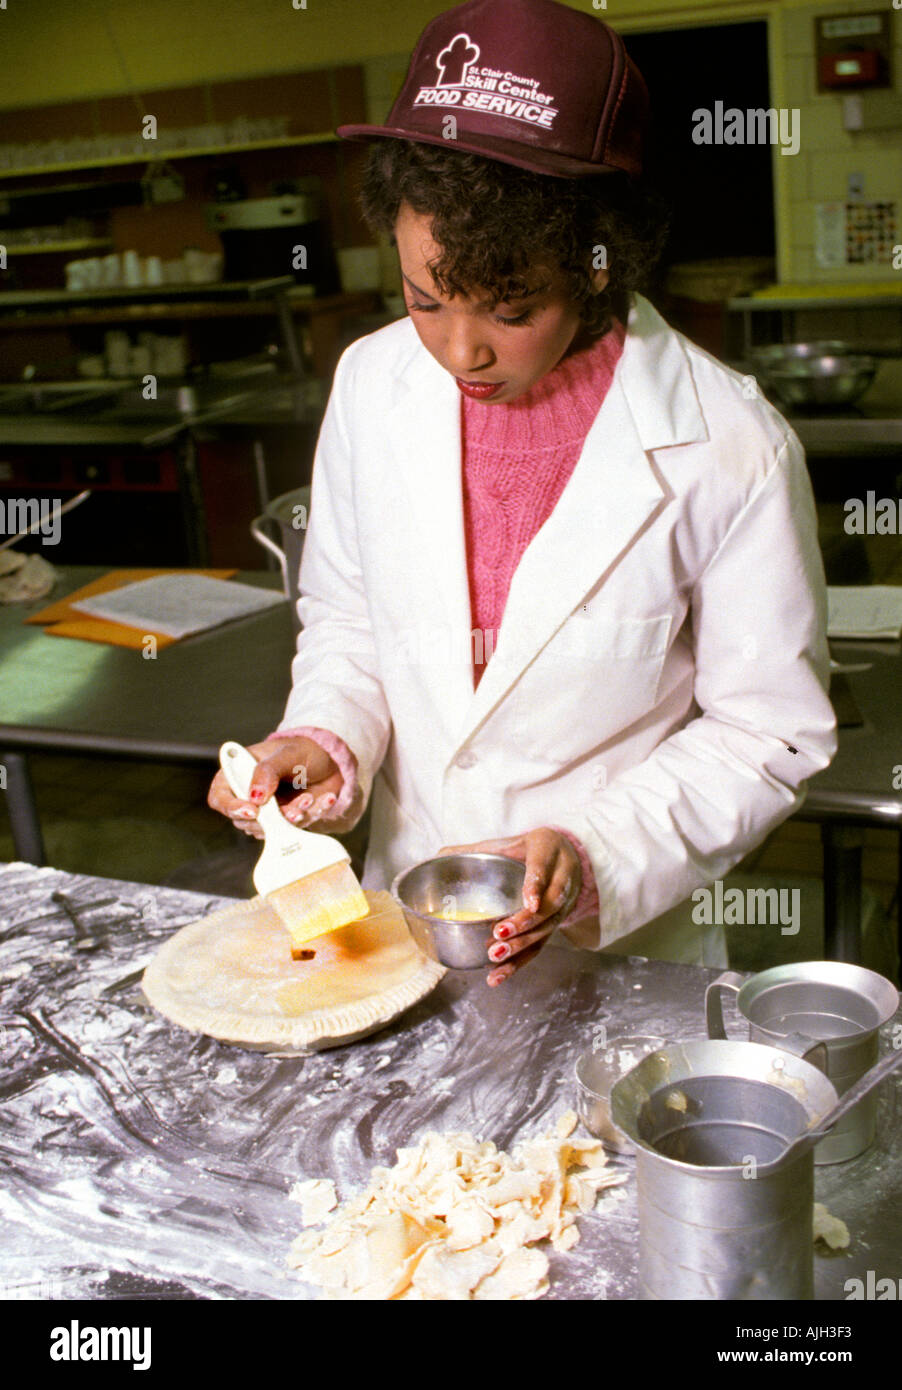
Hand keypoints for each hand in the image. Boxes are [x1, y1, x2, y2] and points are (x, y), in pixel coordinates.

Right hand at [207, 736, 354, 838]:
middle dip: (272, 818)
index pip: (220, 798)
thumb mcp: (287, 754)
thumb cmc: (304, 750)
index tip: (253, 811)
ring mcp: (267, 810)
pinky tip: (325, 799)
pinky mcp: (286, 820)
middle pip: (245, 821)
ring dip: (293, 816)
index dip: (232, 808)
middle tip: (295, 809)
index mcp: (239, 774)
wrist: (331, 759)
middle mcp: (249, 795)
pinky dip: (311, 815)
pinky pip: (295, 828)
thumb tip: (255, 797)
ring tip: (309, 798)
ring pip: (270, 829)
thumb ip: (268, 771)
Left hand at [435, 829, 580, 986]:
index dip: (536, 885)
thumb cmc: (525, 850)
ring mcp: (561, 905)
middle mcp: (562, 878)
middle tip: (499, 933)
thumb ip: (473, 849)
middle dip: (525, 922)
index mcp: (547, 849)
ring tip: (495, 956)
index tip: (529, 903)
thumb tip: (438, 854)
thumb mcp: (505, 842)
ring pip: (545, 929)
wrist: (561, 857)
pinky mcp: (553, 926)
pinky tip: (498, 975)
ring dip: (520, 946)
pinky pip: (539, 947)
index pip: (543, 868)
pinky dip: (518, 963)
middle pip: (550, 905)